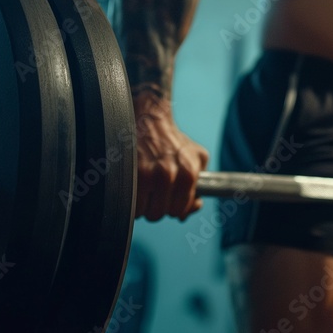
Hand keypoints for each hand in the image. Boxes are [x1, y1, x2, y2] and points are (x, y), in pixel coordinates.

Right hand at [132, 90, 209, 221]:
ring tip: (144, 189)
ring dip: (143, 205)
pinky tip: (134, 188)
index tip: (168, 199)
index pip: (180, 211)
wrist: (150, 119)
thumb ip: (201, 185)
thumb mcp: (197, 156)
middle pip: (160, 213)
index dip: (173, 208)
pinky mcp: (132, 173)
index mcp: (188, 174)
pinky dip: (131, 202)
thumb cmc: (173, 140)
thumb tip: (195, 206)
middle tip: (154, 193)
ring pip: (144, 211)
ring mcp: (150, 175)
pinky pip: (131, 205)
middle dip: (156, 207)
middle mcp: (170, 175)